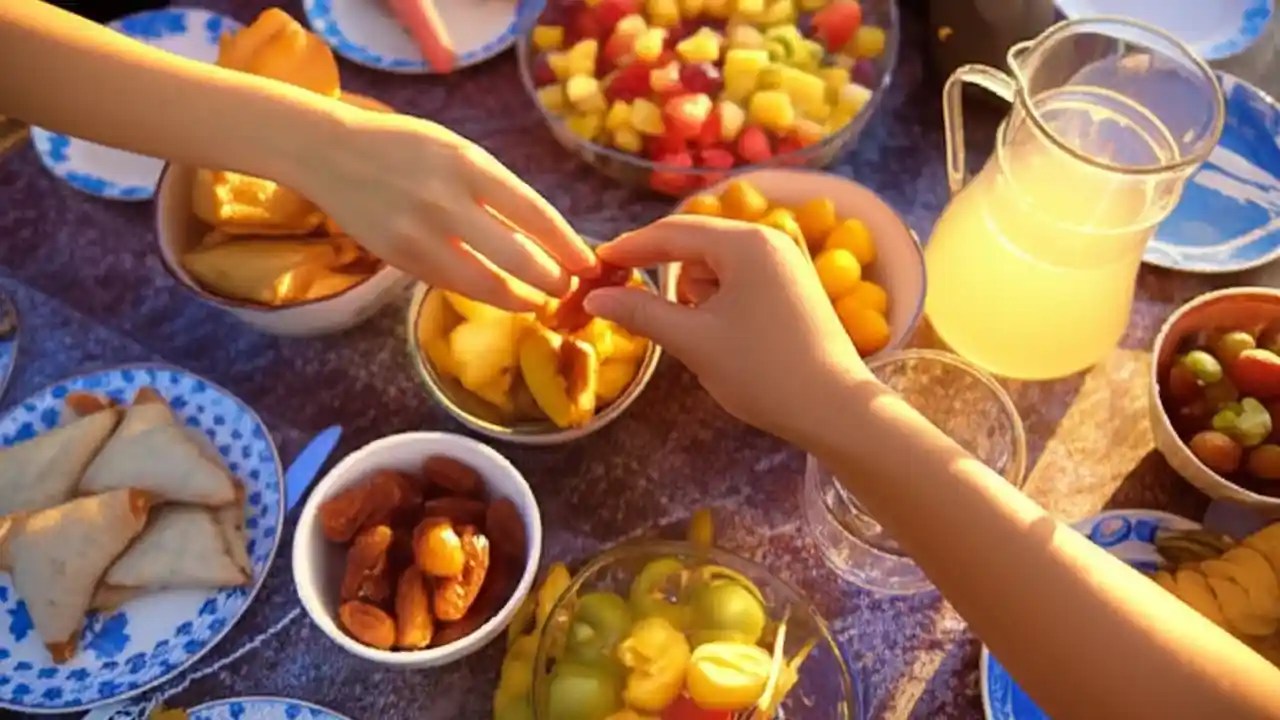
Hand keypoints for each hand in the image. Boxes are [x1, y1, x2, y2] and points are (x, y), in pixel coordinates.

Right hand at [295, 106, 595, 310]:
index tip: (590, 263)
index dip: (568, 245)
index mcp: (469, 165)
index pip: (535, 214)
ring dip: (520, 297)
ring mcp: (421, 235)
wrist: (329, 153)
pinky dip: (483, 294)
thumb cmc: (405, 147)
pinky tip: (501, 295)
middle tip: (567, 287)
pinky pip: (453, 286)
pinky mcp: (400, 260)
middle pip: (517, 257)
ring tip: (538, 298)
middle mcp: (447, 202)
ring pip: (486, 284)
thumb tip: (546, 236)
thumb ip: (496, 191)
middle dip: (551, 279)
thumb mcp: (457, 151)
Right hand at [584, 216, 869, 441]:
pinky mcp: (793, 287)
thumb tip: (596, 297)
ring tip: (694, 334)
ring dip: (692, 292)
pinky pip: (739, 279)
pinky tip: (718, 334)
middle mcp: (768, 239)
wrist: (835, 409)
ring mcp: (785, 262)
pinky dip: (717, 300)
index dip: (629, 248)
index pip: (671, 232)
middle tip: (624, 297)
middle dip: (660, 272)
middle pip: (694, 243)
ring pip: (715, 265)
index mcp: (745, 242)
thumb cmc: (762, 372)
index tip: (593, 264)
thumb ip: (642, 312)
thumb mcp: (693, 341)